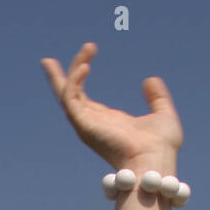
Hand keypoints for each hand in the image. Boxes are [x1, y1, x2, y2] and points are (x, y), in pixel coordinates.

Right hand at [41, 43, 181, 168]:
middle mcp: (92, 123)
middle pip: (67, 96)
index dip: (79, 76)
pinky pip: (71, 98)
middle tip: (47, 60)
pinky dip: (75, 81)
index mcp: (106, 121)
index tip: (87, 55)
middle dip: (57, 77)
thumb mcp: (162, 114)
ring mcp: (86, 124)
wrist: (155, 161)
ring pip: (67, 93)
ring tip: (88, 48)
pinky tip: (86, 66)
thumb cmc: (160, 146)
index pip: (83, 97)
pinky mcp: (84, 125)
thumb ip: (156, 97)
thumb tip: (150, 80)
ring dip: (72, 70)